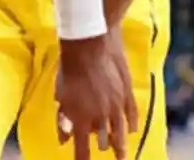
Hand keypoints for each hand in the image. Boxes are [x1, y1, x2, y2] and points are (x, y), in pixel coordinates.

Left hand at [55, 30, 137, 159]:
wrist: (89, 46)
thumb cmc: (69, 68)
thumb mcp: (60, 94)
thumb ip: (64, 116)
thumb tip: (64, 136)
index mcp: (80, 117)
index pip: (81, 146)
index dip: (82, 157)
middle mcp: (100, 116)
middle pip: (103, 140)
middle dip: (101, 145)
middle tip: (100, 148)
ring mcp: (116, 107)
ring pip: (120, 134)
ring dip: (119, 145)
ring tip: (120, 155)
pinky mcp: (128, 96)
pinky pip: (132, 117)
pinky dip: (131, 127)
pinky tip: (131, 132)